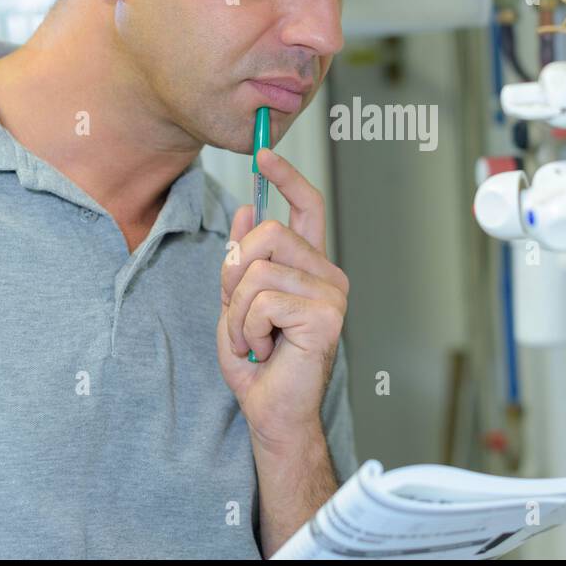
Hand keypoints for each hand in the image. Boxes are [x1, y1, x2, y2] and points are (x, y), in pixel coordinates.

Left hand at [215, 147, 348, 449]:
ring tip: (255, 339)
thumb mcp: (237, 301)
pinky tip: (264, 349)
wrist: (272, 411)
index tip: (264, 153)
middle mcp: (328, 274)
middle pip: (268, 233)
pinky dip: (248, 329)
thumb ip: (243, 259)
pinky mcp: (326, 316)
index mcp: (310, 267)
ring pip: (258, 271)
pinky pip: (263, 300)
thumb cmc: (258, 362)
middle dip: (234, 271)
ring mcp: (331, 294)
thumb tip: (247, 209)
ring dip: (239, 312)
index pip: (307, 207)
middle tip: (239, 312)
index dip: (286, 177)